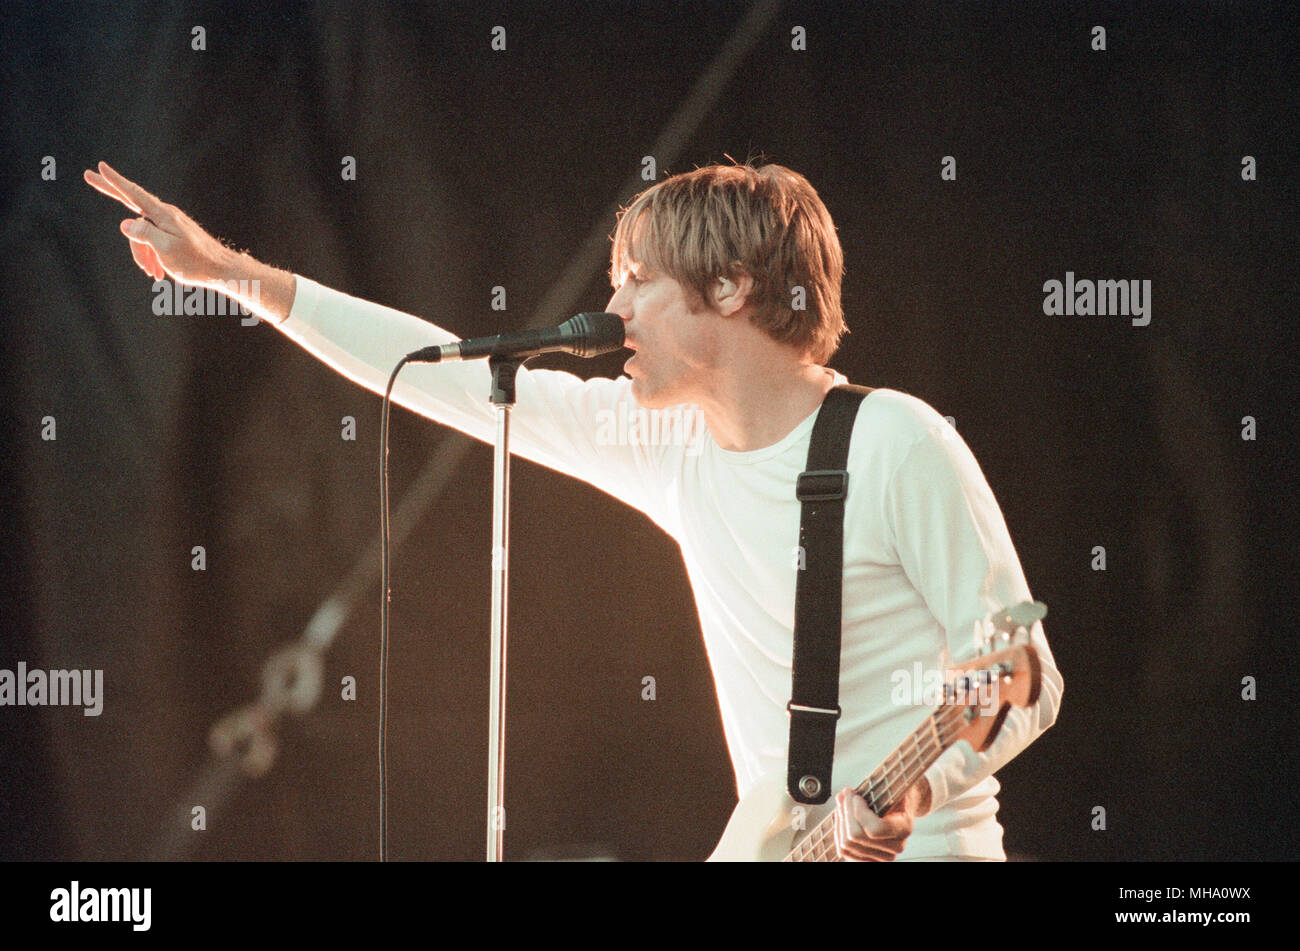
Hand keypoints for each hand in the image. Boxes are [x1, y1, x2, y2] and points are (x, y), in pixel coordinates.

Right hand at [84, 161, 231, 286]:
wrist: (221, 270)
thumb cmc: (195, 261)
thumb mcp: (166, 249)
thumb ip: (144, 235)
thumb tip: (124, 223)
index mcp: (163, 214)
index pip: (133, 194)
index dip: (114, 181)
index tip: (100, 166)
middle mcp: (165, 215)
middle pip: (131, 205)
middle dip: (110, 193)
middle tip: (88, 176)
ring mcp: (169, 224)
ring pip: (141, 235)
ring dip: (143, 256)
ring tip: (155, 275)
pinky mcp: (172, 235)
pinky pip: (152, 242)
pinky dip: (152, 258)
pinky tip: (159, 274)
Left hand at [833, 778, 930, 861]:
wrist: (902, 809)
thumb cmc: (895, 795)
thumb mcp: (889, 787)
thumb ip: (869, 789)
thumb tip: (843, 795)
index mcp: (903, 828)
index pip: (875, 829)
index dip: (859, 811)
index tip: (856, 796)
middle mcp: (895, 847)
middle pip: (855, 836)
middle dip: (845, 811)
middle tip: (845, 795)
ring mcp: (882, 856)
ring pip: (847, 844)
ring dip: (840, 821)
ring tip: (842, 805)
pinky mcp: (869, 859)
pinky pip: (844, 851)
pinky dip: (839, 832)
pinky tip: (842, 818)